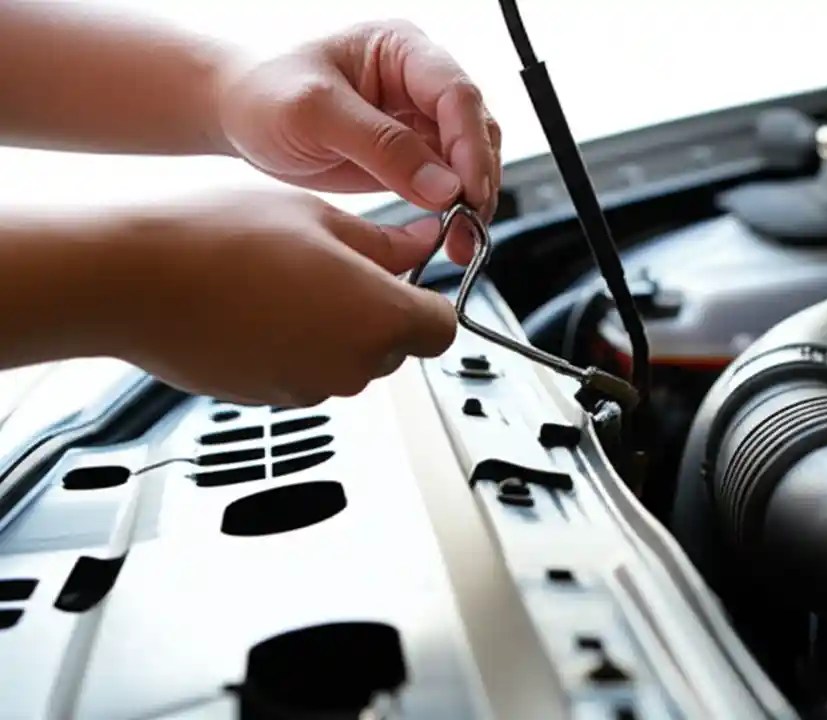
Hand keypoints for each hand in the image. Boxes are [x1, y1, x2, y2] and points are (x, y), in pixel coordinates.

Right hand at [114, 190, 455, 406]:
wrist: (134, 283)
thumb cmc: (220, 242)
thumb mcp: (319, 219)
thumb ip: (384, 242)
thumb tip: (420, 245)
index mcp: (379, 319)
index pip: (443, 327)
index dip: (430, 299)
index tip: (409, 277)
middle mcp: (353, 366)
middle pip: (398, 346)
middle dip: (381, 310)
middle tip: (339, 264)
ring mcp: (311, 389)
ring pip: (351, 360)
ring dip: (337, 327)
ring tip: (288, 280)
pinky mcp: (272, 399)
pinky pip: (308, 371)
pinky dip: (299, 345)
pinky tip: (261, 308)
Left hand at [217, 20, 500, 264]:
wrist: (236, 116)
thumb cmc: (264, 94)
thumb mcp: (315, 113)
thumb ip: (382, 146)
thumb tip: (445, 187)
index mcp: (402, 48)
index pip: (456, 93)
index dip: (470, 145)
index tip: (468, 192)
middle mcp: (420, 80)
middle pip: (476, 128)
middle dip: (478, 180)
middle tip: (469, 226)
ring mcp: (420, 118)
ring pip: (471, 158)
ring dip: (474, 201)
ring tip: (461, 240)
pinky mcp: (414, 155)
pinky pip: (450, 182)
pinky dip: (455, 211)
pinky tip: (450, 235)